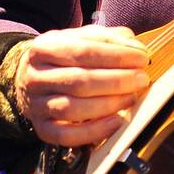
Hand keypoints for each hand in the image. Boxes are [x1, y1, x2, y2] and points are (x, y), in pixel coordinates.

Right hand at [15, 25, 149, 147]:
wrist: (31, 78)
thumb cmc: (67, 57)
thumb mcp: (83, 38)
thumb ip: (110, 39)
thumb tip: (136, 49)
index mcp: (44, 47)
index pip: (83, 51)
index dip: (116, 56)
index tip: (142, 59)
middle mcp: (35, 77)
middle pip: (79, 81)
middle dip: (116, 81)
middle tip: (142, 79)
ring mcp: (36, 105)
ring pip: (73, 109)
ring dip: (109, 104)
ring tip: (132, 97)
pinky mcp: (42, 128)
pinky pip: (66, 136)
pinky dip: (94, 131)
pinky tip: (117, 122)